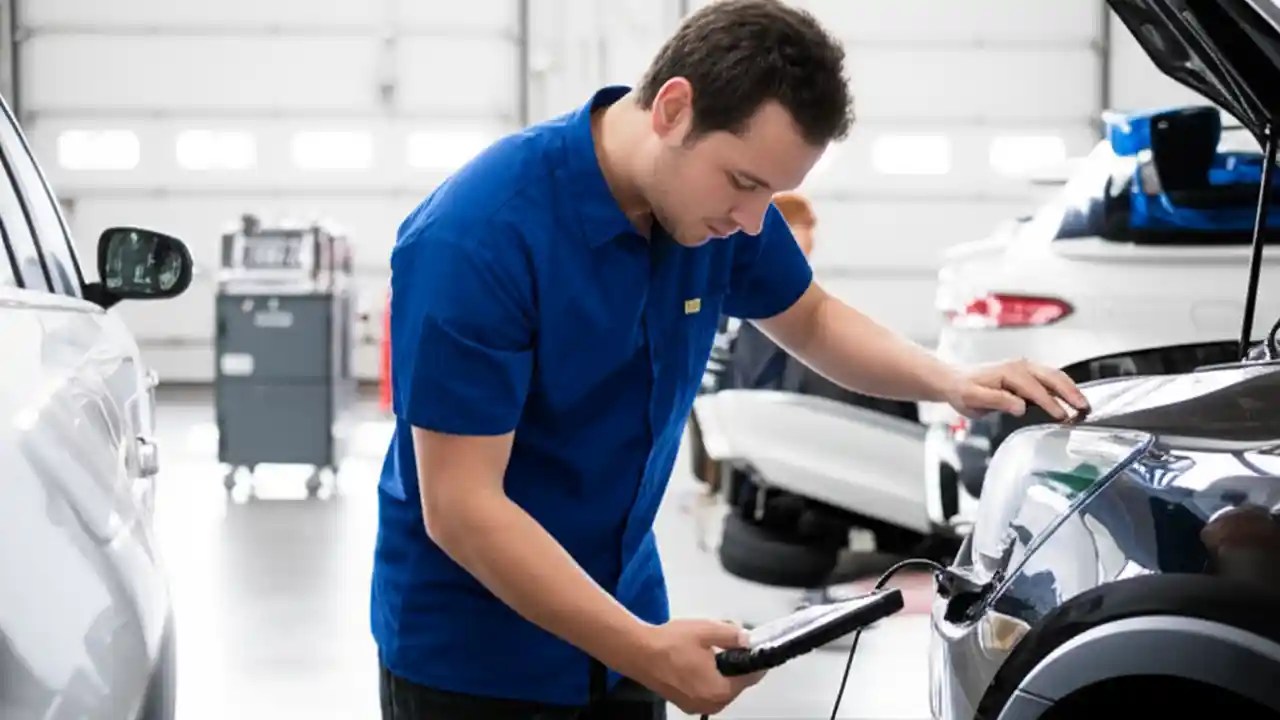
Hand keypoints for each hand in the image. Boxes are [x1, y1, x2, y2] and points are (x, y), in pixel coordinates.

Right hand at [629, 619, 765, 714]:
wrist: (638, 652)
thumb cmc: (671, 643)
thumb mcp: (706, 630)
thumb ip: (731, 635)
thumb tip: (747, 640)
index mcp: (719, 690)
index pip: (750, 678)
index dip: (755, 661)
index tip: (756, 648)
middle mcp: (710, 704)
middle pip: (736, 686)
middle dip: (737, 665)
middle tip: (732, 644)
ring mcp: (696, 706)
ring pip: (721, 689)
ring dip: (723, 672)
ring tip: (714, 650)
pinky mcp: (685, 703)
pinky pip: (707, 692)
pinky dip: (709, 678)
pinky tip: (701, 661)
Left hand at [946, 358, 1089, 420]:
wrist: (954, 380)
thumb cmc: (963, 391)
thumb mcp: (973, 399)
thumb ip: (997, 401)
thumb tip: (1020, 406)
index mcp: (1008, 373)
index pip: (1035, 389)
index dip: (1051, 403)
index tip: (1063, 416)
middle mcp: (1019, 366)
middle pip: (1052, 377)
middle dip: (1070, 392)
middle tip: (1084, 408)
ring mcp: (1024, 367)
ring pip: (1054, 375)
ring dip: (1070, 388)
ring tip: (1083, 404)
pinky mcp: (1026, 372)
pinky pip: (1049, 376)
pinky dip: (1063, 386)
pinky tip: (1071, 397)